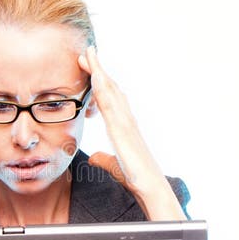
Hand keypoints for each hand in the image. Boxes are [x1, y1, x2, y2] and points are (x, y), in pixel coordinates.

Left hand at [77, 46, 185, 220]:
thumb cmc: (136, 177)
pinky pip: (111, 104)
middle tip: (87, 51)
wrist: (151, 187)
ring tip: (89, 54)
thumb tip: (95, 157)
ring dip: (100, 71)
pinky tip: (96, 77)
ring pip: (111, 90)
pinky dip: (104, 89)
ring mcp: (126, 122)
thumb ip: (104, 159)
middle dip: (99, 70)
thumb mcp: (114, 166)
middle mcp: (126, 119)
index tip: (90, 69)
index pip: (109, 99)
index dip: (100, 83)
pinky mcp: (123, 129)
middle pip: (111, 88)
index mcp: (124, 126)